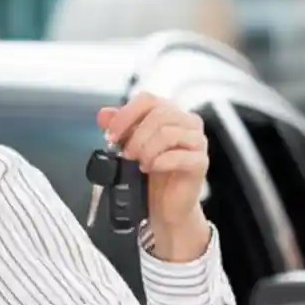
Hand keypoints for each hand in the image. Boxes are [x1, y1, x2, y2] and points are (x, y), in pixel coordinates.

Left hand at [98, 93, 210, 259]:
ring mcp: (197, 142)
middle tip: (126, 154)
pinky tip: (150, 168)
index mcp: (169, 113)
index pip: (147, 99)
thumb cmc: (151, 173)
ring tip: (139, 163)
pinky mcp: (200, 162)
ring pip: (169, 133)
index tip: (111, 134)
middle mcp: (187, 123)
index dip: (126, 114)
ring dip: (147, 149)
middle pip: (160, 114)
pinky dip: (159, 162)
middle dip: (136, 136)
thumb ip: (119, 128)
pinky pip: (180, 156)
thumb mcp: (129, 146)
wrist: (165, 204)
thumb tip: (104, 114)